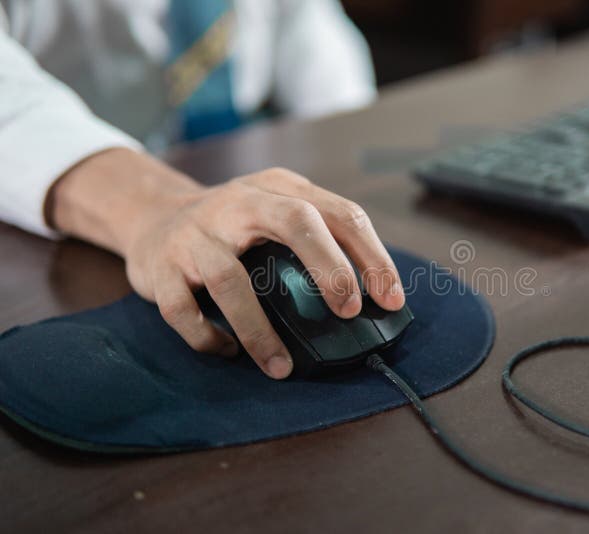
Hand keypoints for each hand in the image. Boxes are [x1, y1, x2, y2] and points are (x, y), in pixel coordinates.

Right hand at [49, 149, 404, 378]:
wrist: (151, 218)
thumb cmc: (231, 228)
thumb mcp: (274, 216)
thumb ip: (315, 242)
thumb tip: (369, 301)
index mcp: (280, 189)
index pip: (341, 214)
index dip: (372, 257)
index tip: (391, 299)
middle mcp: (240, 202)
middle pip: (296, 221)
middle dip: (330, 268)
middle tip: (349, 312)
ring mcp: (196, 233)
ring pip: (231, 278)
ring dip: (259, 330)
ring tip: (281, 366)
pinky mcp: (160, 266)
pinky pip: (184, 310)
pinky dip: (208, 337)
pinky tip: (227, 350)